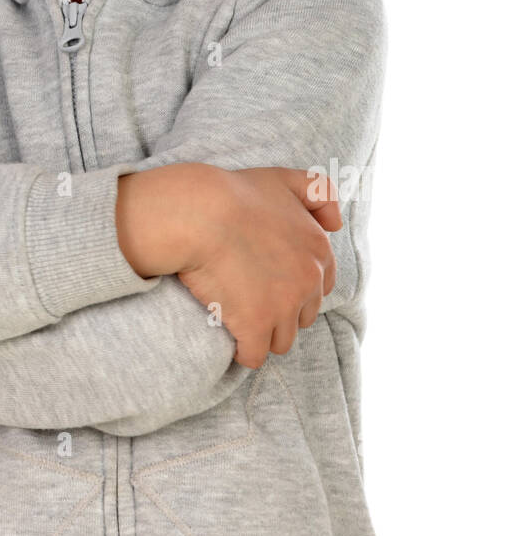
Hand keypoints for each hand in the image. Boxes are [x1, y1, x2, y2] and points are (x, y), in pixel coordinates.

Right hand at [175, 165, 341, 368]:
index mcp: (318, 250)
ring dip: (262, 333)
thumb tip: (336, 224)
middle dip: (281, 311)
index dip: (294, 286)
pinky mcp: (256, 326)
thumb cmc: (235, 193)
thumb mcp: (285, 179)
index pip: (320, 287)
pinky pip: (254, 356)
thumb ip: (320, 193)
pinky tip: (229, 336)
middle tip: (249, 295)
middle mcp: (308, 282)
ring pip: (280, 340)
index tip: (269, 280)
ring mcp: (283, 307)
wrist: (199, 212)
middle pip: (302, 317)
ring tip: (237, 315)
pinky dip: (243, 351)